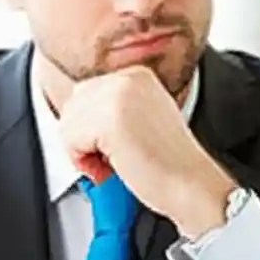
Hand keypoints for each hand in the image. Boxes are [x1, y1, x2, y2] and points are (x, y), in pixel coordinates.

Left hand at [57, 66, 236, 238]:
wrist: (191, 185)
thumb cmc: (171, 164)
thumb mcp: (142, 118)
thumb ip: (113, 108)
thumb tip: (80, 116)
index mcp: (137, 75)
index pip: (85, 94)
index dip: (93, 127)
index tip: (117, 143)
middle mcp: (128, 79)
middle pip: (73, 106)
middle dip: (85, 137)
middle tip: (115, 157)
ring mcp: (118, 96)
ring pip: (68, 124)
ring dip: (84, 151)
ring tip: (116, 162)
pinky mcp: (109, 120)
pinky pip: (70, 141)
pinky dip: (84, 162)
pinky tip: (114, 166)